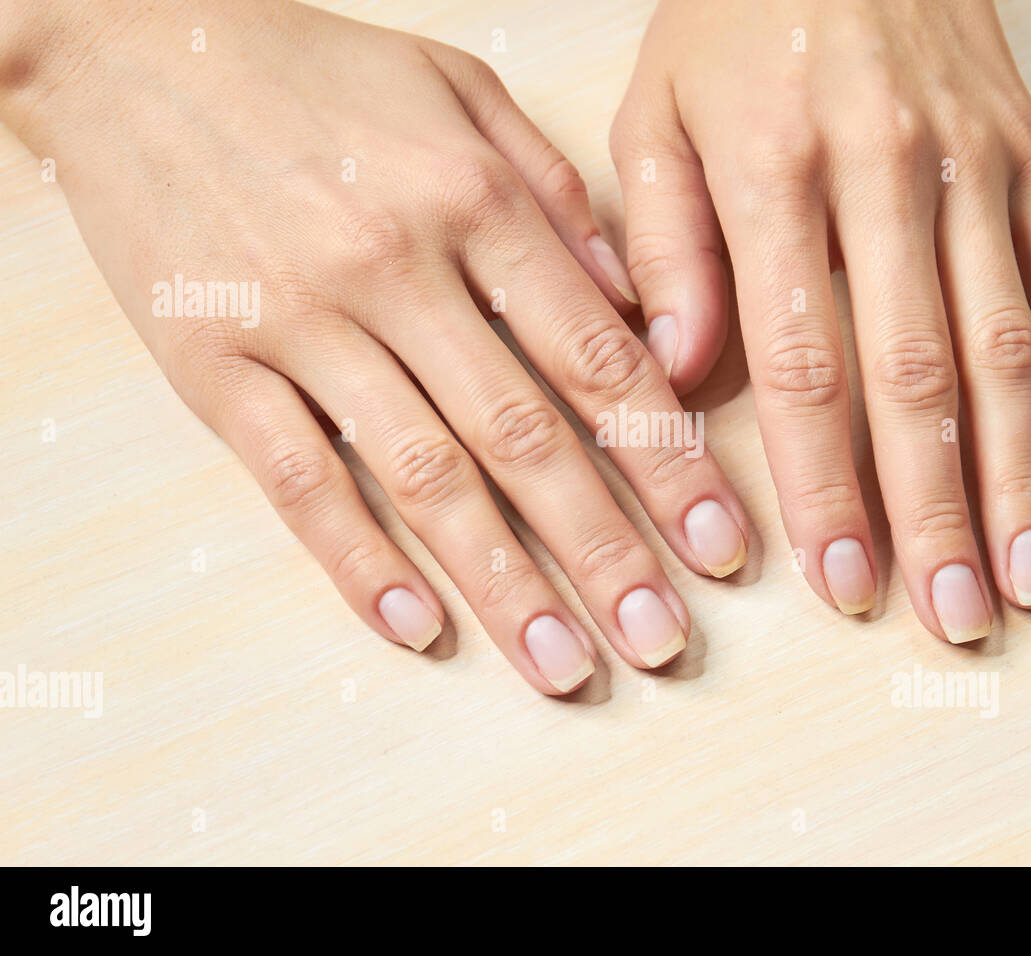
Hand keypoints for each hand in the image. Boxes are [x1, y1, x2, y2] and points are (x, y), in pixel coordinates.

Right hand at [1, 0, 750, 692]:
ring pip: (422, 477)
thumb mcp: (459, 90)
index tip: (719, 540)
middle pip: (524, 438)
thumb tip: (631, 303)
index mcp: (472, 202)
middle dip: (605, 551)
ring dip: (502, 584)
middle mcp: (396, 268)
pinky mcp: (211, 362)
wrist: (133, 45)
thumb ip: (552, 194)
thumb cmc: (313, 70)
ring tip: (564, 666)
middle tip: (662, 640)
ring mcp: (299, 320)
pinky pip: (295, 479)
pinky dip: (356, 561)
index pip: (595, 358)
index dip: (668, 461)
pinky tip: (417, 627)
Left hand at [610, 0, 1030, 640]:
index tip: (841, 582)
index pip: (807, 361)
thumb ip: (663, 244)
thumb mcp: (658, 110)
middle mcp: (888, 175)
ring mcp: (978, 168)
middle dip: (937, 510)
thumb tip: (676, 374)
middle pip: (921, 374)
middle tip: (951, 618)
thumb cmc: (734, 13)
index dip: (827, 483)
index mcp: (777, 170)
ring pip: (1010, 343)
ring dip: (1025, 474)